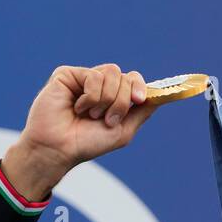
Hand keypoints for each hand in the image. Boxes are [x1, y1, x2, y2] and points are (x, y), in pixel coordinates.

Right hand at [5, 64, 158, 198]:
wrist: (59, 148)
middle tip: (107, 120)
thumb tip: (162, 96)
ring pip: (112, 73)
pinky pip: (93, 76)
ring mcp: (82, 78)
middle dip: (121, 101)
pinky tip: (77, 107)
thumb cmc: (87, 143)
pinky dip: (90, 97)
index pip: (133, 79)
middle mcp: (98, 85)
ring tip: (89, 115)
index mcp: (111, 96)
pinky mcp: (67, 74)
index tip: (139, 100)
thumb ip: (142, 112)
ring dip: (105, 100)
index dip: (140, 86)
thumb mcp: (123, 130)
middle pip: (125, 77)